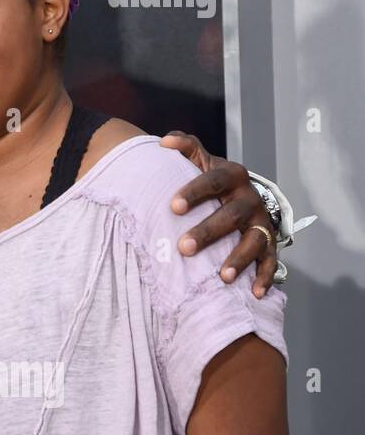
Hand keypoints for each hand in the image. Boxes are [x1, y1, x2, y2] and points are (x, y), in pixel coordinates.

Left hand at [160, 132, 277, 297]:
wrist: (239, 192)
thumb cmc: (210, 179)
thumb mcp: (200, 160)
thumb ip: (185, 147)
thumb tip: (164, 141)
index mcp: (231, 175)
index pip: (213, 181)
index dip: (194, 192)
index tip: (173, 207)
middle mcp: (249, 198)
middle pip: (231, 215)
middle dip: (208, 232)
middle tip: (184, 248)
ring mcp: (261, 222)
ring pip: (254, 240)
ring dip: (239, 258)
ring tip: (222, 276)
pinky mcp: (269, 243)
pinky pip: (270, 261)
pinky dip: (263, 277)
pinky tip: (253, 293)